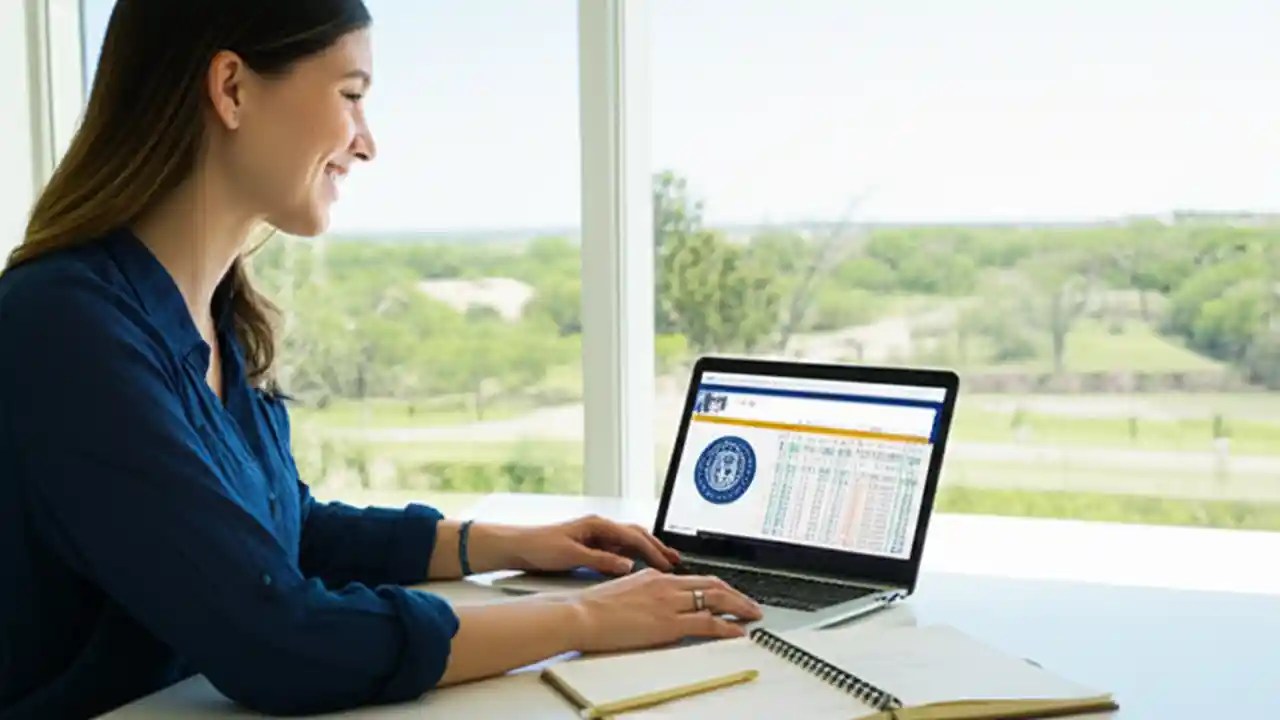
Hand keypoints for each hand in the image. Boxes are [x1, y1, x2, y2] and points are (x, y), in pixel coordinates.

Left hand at [510, 515, 680, 575]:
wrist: (517, 546)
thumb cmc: (540, 547)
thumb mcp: (572, 556)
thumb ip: (601, 560)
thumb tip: (627, 565)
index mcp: (597, 524)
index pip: (633, 537)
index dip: (653, 551)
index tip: (667, 564)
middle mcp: (599, 527)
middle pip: (636, 535)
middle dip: (657, 547)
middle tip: (675, 561)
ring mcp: (595, 535)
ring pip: (629, 542)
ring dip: (647, 551)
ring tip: (664, 563)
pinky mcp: (590, 545)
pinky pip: (618, 549)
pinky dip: (632, 557)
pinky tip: (639, 567)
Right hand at [567, 569, 763, 652]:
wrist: (579, 614)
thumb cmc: (594, 608)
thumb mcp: (625, 590)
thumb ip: (645, 593)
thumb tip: (655, 603)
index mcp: (655, 576)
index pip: (697, 578)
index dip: (720, 586)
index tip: (730, 594)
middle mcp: (666, 584)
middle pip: (713, 584)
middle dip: (737, 594)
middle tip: (751, 604)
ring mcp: (669, 602)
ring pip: (716, 599)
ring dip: (739, 607)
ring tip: (752, 615)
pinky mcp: (668, 623)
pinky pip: (706, 623)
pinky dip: (726, 627)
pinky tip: (737, 631)